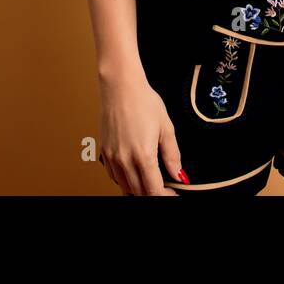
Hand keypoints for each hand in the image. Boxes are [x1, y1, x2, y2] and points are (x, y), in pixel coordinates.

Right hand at [97, 75, 184, 194]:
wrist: (121, 87)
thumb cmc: (144, 102)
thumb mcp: (166, 127)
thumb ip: (172, 155)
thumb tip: (179, 175)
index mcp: (143, 155)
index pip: (154, 190)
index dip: (165, 197)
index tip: (173, 195)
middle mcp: (125, 160)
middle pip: (139, 192)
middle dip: (153, 194)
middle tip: (166, 189)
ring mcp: (112, 157)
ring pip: (125, 187)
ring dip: (138, 189)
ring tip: (150, 181)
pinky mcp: (104, 151)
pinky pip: (114, 176)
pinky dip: (124, 180)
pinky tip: (133, 173)